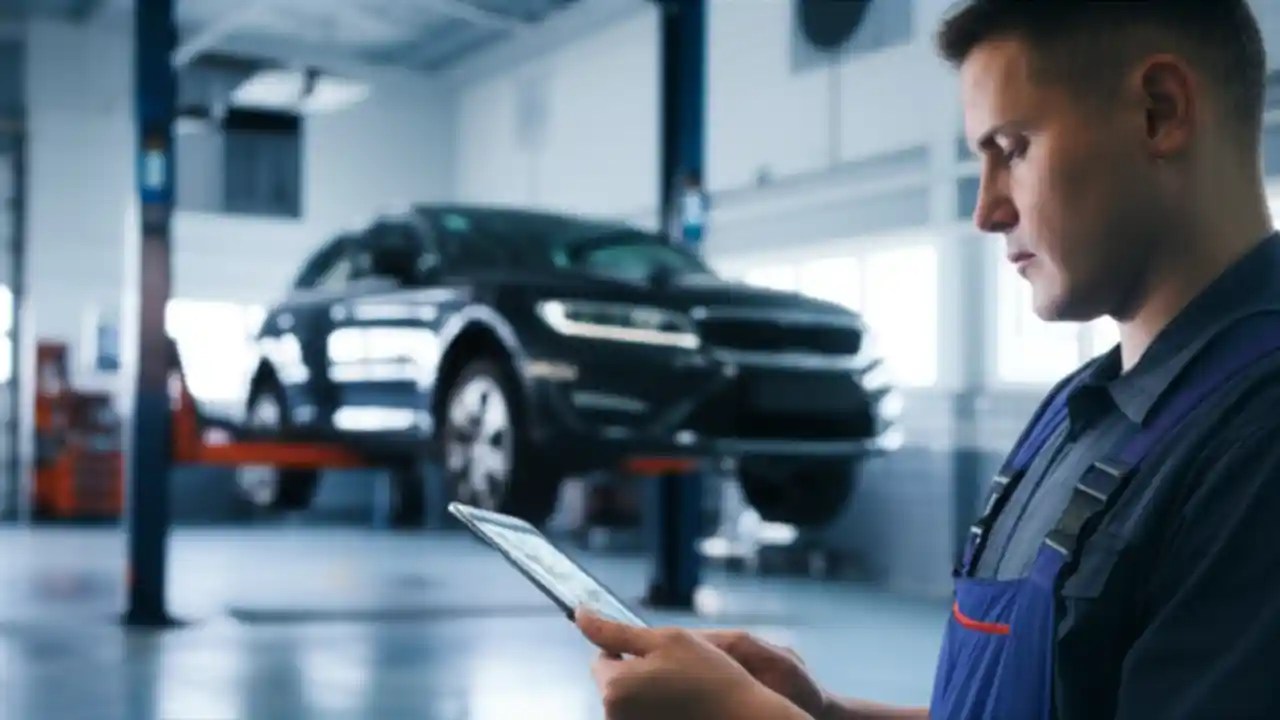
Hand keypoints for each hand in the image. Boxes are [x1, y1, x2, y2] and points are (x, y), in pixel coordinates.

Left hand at [575, 610, 808, 719]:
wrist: (744, 718)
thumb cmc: (709, 677)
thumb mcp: (665, 639)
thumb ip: (615, 629)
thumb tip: (579, 614)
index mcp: (614, 688)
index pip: (602, 658)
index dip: (629, 650)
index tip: (660, 654)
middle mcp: (614, 717)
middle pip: (615, 683)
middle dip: (638, 673)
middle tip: (677, 672)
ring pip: (630, 701)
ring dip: (649, 692)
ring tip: (684, 692)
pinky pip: (644, 714)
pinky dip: (658, 710)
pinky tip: (685, 708)